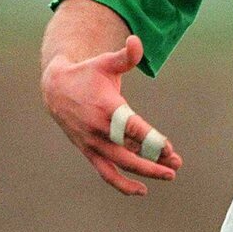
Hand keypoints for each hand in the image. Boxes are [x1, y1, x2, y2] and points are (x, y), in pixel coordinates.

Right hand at [41, 34, 182, 195]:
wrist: (55, 89)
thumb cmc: (87, 73)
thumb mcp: (105, 61)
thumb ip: (125, 56)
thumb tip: (137, 41)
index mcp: (106, 108)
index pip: (132, 128)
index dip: (150, 139)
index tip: (168, 147)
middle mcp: (99, 130)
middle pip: (128, 152)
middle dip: (154, 161)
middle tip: (177, 165)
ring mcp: (93, 144)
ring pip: (120, 165)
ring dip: (144, 173)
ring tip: (169, 175)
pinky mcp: (89, 151)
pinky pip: (106, 173)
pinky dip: (122, 184)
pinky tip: (141, 190)